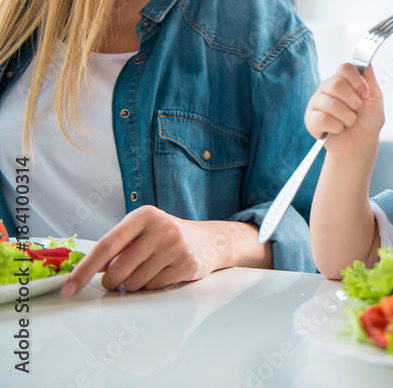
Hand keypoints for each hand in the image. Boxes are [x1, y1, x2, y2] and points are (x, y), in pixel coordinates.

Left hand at [60, 206, 250, 296]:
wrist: (212, 240)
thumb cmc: (167, 237)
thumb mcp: (143, 231)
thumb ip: (118, 246)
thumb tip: (85, 273)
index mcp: (144, 215)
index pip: (106, 245)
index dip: (84, 270)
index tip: (69, 289)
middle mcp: (161, 228)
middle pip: (118, 270)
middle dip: (112, 282)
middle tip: (117, 280)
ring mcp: (176, 246)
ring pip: (135, 283)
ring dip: (135, 285)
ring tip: (148, 272)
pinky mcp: (187, 264)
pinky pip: (154, 288)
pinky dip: (153, 287)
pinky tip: (164, 274)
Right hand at [305, 63, 383, 161]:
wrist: (362, 143)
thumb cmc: (368, 120)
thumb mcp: (375, 97)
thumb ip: (370, 79)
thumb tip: (365, 62)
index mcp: (342, 80)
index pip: (345, 68)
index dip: (357, 82)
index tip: (365, 94)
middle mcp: (327, 88)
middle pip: (336, 84)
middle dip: (353, 101)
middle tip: (357, 110)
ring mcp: (317, 103)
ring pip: (331, 103)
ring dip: (347, 117)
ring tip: (349, 122)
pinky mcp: (310, 119)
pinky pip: (323, 119)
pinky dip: (337, 127)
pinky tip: (338, 129)